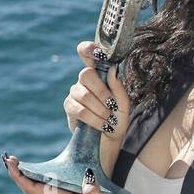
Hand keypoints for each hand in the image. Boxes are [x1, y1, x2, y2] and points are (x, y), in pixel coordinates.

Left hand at [2, 153, 145, 193]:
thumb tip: (87, 183)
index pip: (34, 189)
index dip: (20, 177)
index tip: (11, 163)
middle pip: (30, 188)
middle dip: (17, 174)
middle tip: (8, 158)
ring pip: (38, 186)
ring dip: (25, 174)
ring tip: (17, 161)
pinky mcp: (74, 192)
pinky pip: (49, 183)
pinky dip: (38, 174)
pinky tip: (39, 169)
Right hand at [66, 41, 133, 173]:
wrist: (108, 144)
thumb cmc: (117, 122)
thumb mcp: (124, 106)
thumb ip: (119, 88)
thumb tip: (112, 69)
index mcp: (100, 75)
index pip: (88, 54)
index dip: (89, 48)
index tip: (97, 52)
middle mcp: (85, 82)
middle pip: (85, 74)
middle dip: (101, 91)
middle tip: (111, 106)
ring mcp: (75, 94)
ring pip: (83, 94)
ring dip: (100, 109)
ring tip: (108, 120)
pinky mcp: (69, 108)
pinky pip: (79, 109)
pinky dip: (93, 118)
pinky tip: (101, 125)